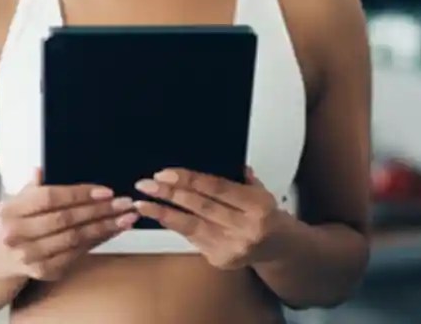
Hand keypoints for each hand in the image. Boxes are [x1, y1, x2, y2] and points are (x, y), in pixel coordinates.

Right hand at [0, 169, 137, 280]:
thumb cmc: (16, 222)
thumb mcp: (17, 200)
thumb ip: (32, 187)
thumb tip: (39, 170)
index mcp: (10, 210)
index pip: (49, 198)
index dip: (79, 194)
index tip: (105, 191)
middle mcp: (16, 234)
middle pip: (65, 219)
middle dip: (99, 210)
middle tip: (124, 203)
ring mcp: (30, 255)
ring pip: (74, 238)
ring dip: (104, 227)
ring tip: (126, 217)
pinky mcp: (44, 271)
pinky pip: (77, 253)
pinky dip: (97, 241)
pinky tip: (112, 231)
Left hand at [133, 166, 287, 269]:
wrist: (278, 247)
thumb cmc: (265, 214)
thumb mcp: (260, 190)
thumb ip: (239, 177)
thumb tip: (219, 160)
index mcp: (257, 206)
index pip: (217, 189)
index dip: (189, 180)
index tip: (165, 173)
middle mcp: (245, 228)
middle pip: (201, 206)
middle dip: (170, 194)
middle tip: (146, 184)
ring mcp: (232, 247)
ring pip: (192, 226)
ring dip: (164, 213)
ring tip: (142, 203)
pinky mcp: (220, 260)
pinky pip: (192, 239)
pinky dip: (174, 225)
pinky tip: (159, 216)